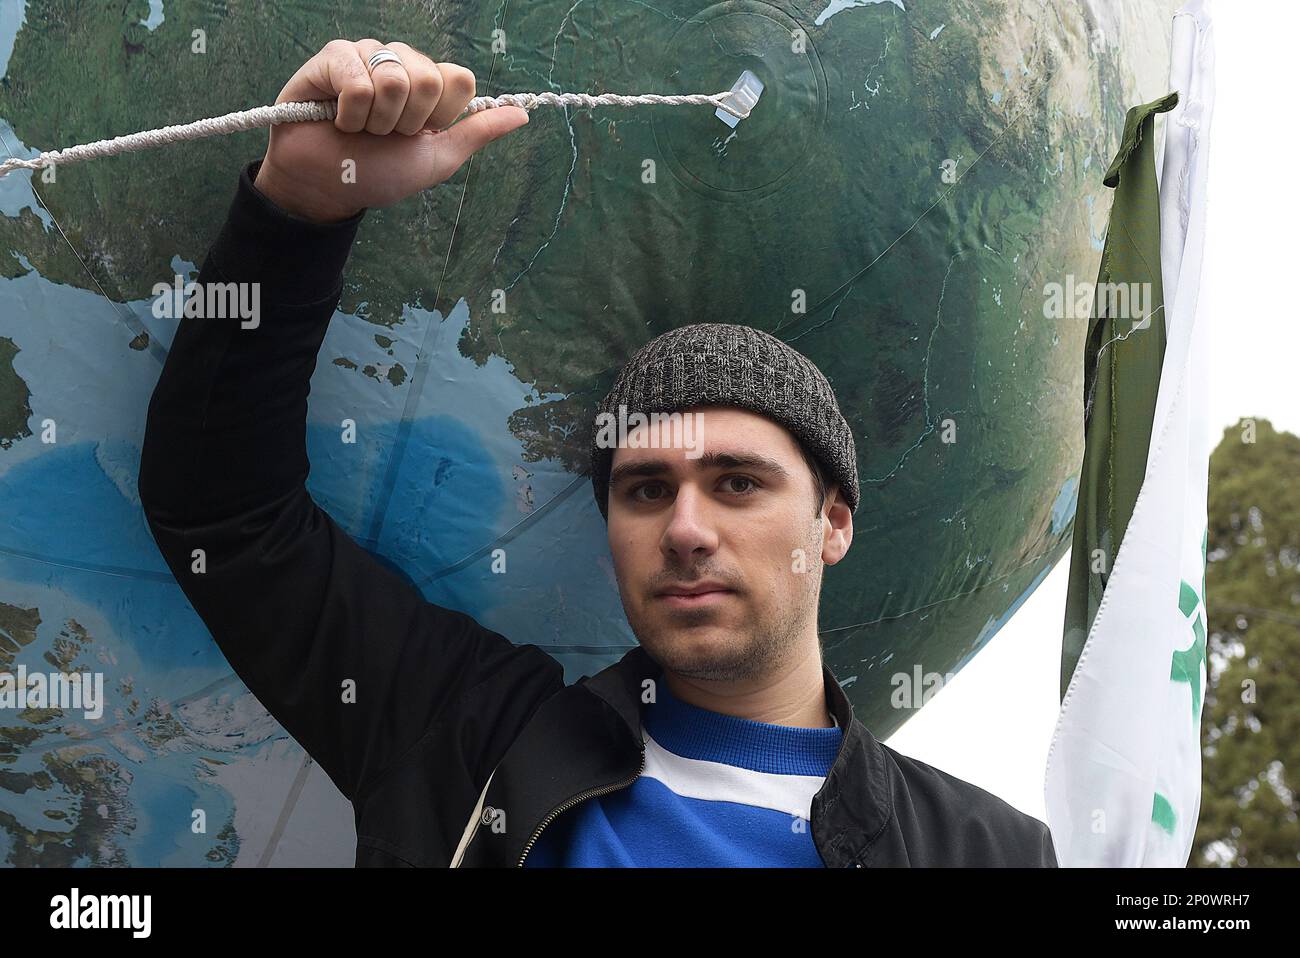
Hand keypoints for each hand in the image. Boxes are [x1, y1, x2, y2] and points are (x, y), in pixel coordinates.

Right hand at [253, 39, 529, 223]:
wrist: (328, 186)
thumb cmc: (379, 172)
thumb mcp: (437, 158)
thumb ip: (477, 132)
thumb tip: (523, 114)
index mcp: (431, 84)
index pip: (460, 79)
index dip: (443, 115)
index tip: (422, 134)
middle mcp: (403, 63)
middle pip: (430, 78)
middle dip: (408, 122)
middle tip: (387, 134)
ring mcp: (369, 55)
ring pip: (395, 78)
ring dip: (378, 120)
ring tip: (362, 129)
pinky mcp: (335, 56)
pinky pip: (358, 78)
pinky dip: (351, 112)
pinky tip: (340, 119)